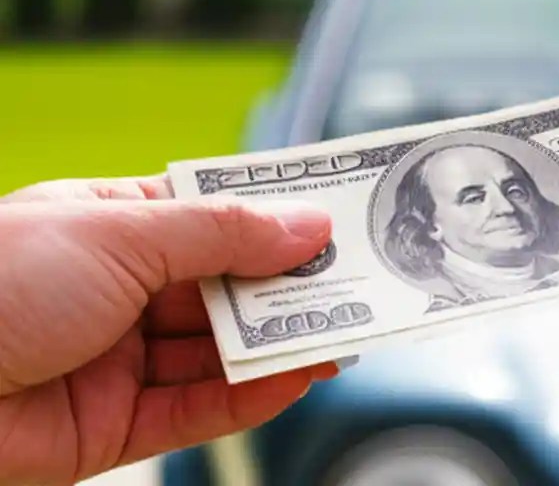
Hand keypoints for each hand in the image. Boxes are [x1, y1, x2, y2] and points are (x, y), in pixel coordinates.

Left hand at [0, 176, 337, 484]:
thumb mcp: (120, 234)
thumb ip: (223, 235)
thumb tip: (308, 226)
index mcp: (112, 225)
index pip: (215, 216)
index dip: (278, 215)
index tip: (343, 215)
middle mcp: (120, 290)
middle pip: (228, 287)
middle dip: (292, 284)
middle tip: (363, 279)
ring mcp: (118, 358)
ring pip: (222, 350)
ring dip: (285, 342)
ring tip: (347, 330)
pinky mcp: (114, 427)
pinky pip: (198, 410)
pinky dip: (253, 396)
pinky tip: (299, 375)